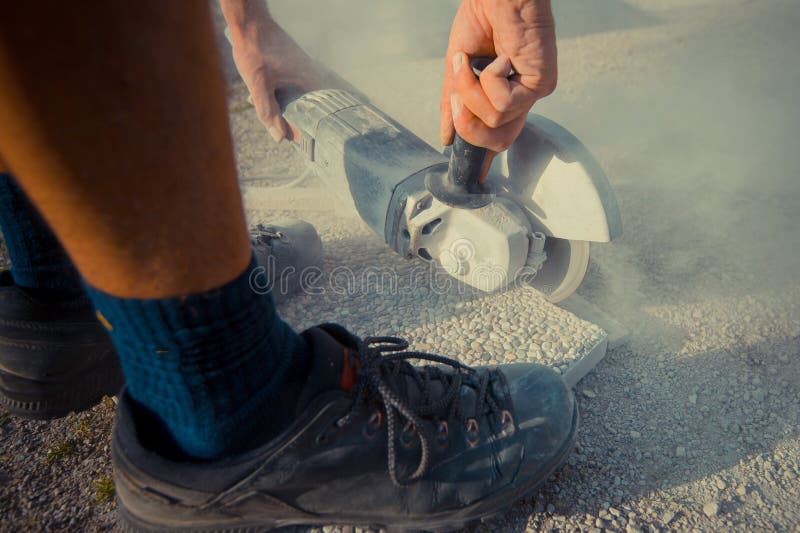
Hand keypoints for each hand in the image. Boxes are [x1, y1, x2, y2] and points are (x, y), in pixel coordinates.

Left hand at [228, 18, 325, 141]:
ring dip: (294, 110)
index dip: (312, 131)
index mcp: (307, 81)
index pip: (319, 114)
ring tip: (285, 124)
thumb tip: (280, 137)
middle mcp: (310, 76)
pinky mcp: (294, 66)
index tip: (307, 146)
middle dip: (302, 123)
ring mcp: (303, 70)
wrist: (250, 22)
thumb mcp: (258, 85)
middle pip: (312, 108)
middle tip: (293, 138)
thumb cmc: (254, 51)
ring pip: (303, 98)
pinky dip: (288, 98)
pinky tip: (273, 101)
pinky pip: (296, 88)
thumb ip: (268, 111)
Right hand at [440, 0, 556, 151]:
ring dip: (471, 93)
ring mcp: (533, 92)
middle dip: (466, 124)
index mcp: (503, 94)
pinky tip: (500, 57)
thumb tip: (446, 137)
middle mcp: (521, 98)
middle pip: (497, 143)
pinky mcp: (542, 84)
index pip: (495, 135)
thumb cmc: (482, 18)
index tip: (473, 177)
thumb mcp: (458, 69)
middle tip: (455, 95)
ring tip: (472, 64)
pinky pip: (504, 105)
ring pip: (495, 123)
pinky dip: (491, 81)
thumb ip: (452, 104)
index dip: (482, 157)